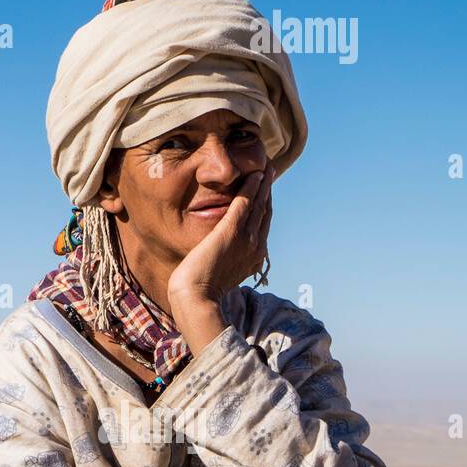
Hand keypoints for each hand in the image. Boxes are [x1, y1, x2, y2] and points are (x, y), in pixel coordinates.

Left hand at [168, 167, 272, 307]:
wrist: (196, 298)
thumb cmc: (199, 290)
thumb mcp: (219, 274)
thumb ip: (224, 261)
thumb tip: (218, 255)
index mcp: (253, 257)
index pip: (261, 225)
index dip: (264, 205)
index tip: (264, 191)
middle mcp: (255, 247)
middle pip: (265, 212)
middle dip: (268, 191)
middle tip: (270, 172)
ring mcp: (246, 239)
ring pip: (259, 205)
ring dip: (263, 184)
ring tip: (266, 168)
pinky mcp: (232, 232)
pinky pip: (245, 204)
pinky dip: (252, 188)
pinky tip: (254, 175)